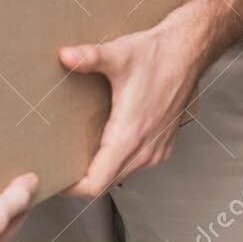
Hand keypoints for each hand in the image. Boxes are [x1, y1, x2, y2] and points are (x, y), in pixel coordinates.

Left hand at [59, 18, 207, 198]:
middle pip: (105, 183)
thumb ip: (89, 57)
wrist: (188, 54)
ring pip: (120, 175)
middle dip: (80, 180)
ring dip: (99, 171)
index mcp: (130, 135)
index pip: (97, 182)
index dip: (72, 188)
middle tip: (57, 166)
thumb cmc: (157, 56)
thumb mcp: (118, 54)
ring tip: (75, 156)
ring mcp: (155, 150)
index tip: (54, 180)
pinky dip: (116, 162)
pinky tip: (102, 144)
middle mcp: (145, 149)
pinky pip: (133, 165)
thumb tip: (65, 56)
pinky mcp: (161, 146)